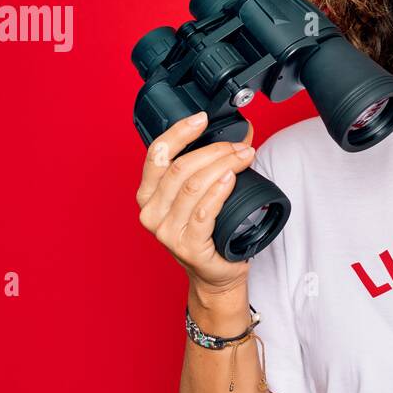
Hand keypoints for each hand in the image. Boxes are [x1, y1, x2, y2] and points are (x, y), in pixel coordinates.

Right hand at [135, 112, 257, 296]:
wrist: (216, 274)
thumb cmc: (208, 233)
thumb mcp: (200, 195)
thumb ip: (209, 164)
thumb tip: (239, 133)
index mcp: (148, 195)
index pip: (157, 155)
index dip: (179, 133)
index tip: (202, 119)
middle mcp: (151, 212)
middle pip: (180, 168)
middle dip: (214, 151)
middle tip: (240, 146)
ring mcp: (166, 231)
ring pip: (193, 186)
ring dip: (223, 166)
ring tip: (244, 158)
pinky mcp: (186, 245)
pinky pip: (203, 211)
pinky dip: (219, 192)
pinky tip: (230, 179)